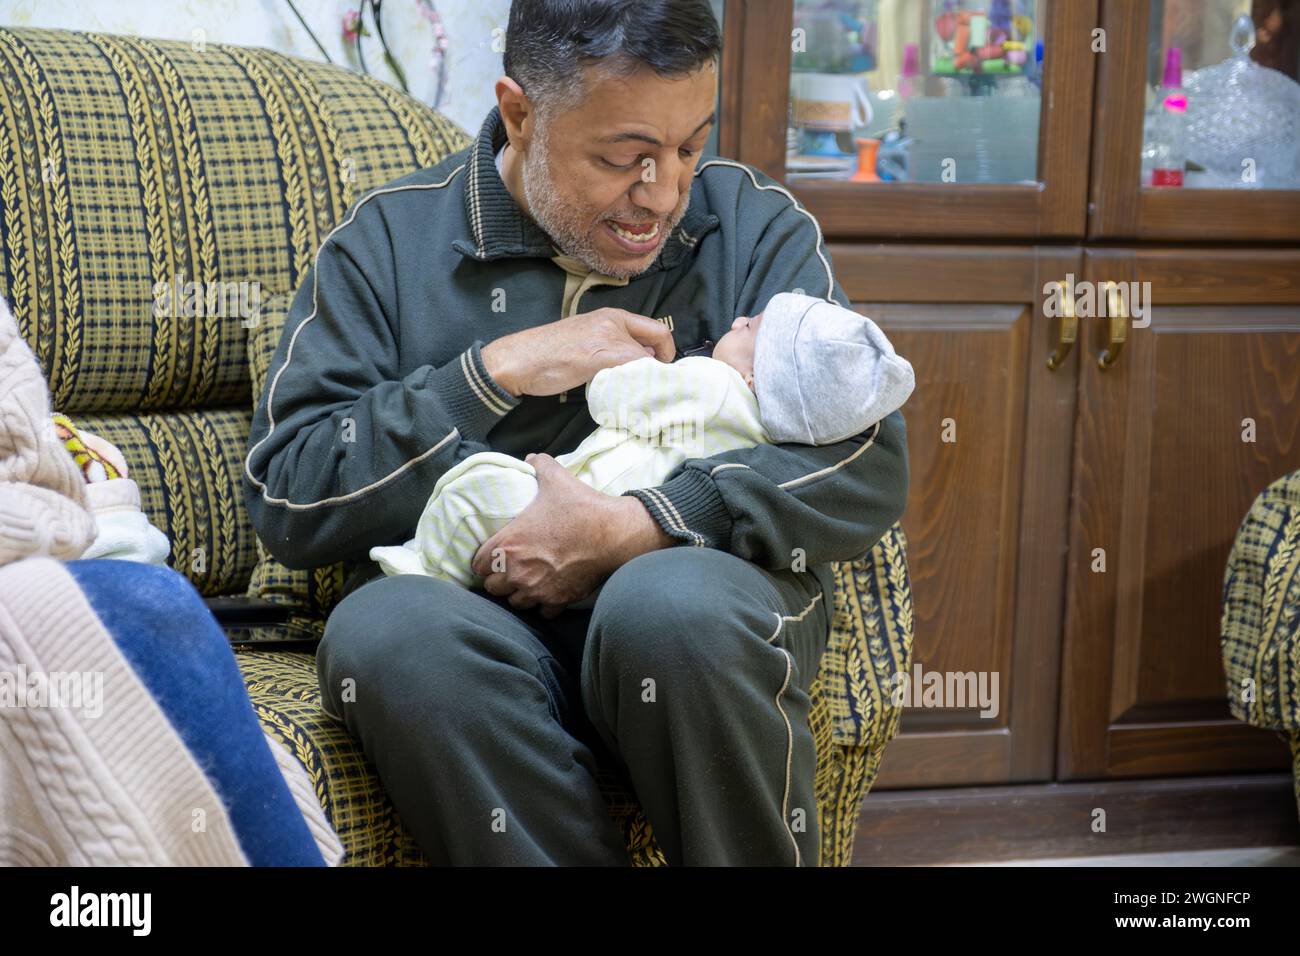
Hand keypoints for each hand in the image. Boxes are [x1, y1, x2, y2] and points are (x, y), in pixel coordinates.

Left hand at [470, 452, 674, 617]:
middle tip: (509, 568)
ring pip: (515, 602)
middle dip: (498, 578)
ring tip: (527, 581)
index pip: (478, 564)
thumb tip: (531, 458)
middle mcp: (518, 572)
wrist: (613, 533)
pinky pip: (542, 612)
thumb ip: (539, 466)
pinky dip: (544, 604)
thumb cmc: (581, 507)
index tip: (492, 556)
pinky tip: (549, 590)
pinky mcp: (558, 601)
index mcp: (508, 544)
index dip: (483, 559)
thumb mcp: (556, 479)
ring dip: (518, 592)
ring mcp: (538, 590)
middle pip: (492, 587)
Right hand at [480, 307, 675, 397]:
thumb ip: (614, 346)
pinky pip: (632, 368)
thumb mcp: (587, 342)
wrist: (518, 360)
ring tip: (645, 394)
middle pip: (659, 338)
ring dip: (651, 376)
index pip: (655, 328)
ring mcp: (606, 336)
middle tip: (659, 384)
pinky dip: (638, 384)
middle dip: (665, 363)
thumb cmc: (548, 355)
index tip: (659, 371)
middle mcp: (612, 321)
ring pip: (646, 357)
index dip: (665, 351)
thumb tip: (641, 361)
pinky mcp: (598, 355)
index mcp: (610, 316)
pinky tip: (631, 397)